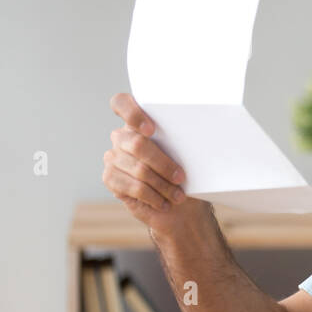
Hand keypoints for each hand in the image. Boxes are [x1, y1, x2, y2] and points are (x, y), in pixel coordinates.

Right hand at [103, 93, 205, 230]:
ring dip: (163, 185)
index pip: (121, 103)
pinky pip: (133, 186)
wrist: (179, 207)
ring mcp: (113, 157)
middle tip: (181, 177)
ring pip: (138, 168)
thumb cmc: (185, 176)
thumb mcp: (188, 156)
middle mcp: (122, 137)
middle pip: (137, 143)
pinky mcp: (110, 178)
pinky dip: (153, 196)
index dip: (132, 113)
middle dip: (163, 164)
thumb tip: (201, 134)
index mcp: (139, 123)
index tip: (151, 129)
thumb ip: (183, 141)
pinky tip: (164, 202)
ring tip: (178, 195)